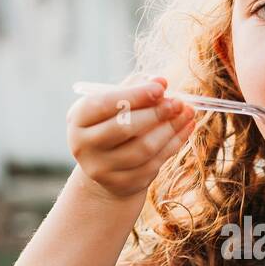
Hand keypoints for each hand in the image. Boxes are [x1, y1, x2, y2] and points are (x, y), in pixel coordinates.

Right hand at [67, 74, 197, 200]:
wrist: (106, 166)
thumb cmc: (113, 123)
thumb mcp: (115, 103)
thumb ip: (134, 88)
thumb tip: (161, 82)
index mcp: (77, 119)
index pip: (105, 104)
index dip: (135, 95)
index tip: (162, 87)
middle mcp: (84, 146)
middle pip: (124, 128)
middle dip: (155, 113)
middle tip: (178, 102)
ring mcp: (102, 169)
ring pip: (143, 148)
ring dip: (170, 129)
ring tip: (187, 113)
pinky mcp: (123, 183)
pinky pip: (154, 163)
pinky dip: (174, 144)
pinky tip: (186, 128)